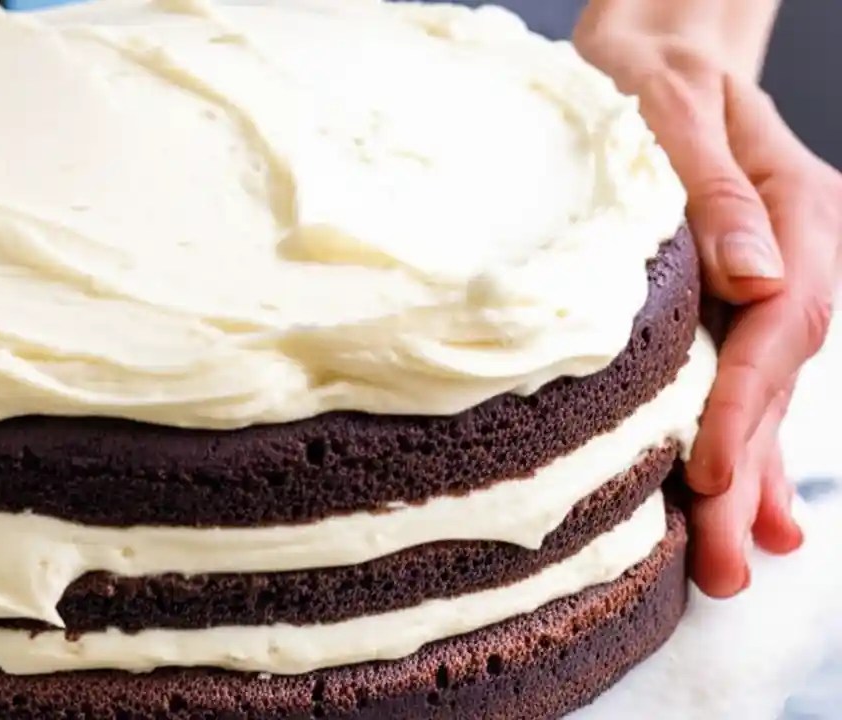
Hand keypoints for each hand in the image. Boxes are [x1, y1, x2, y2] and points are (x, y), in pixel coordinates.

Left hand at [576, 26, 840, 596]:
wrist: (649, 51)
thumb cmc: (646, 73)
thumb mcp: (672, 110)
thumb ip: (718, 189)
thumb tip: (754, 276)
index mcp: (796, 209)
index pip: (782, 322)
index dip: (746, 402)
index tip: (709, 470)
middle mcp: (794, 253)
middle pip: (778, 377)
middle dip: (749, 473)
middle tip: (727, 565)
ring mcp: (769, 280)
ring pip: (764, 392)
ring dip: (750, 479)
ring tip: (738, 564)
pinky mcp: (730, 298)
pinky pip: (744, 378)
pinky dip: (744, 442)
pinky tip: (746, 506)